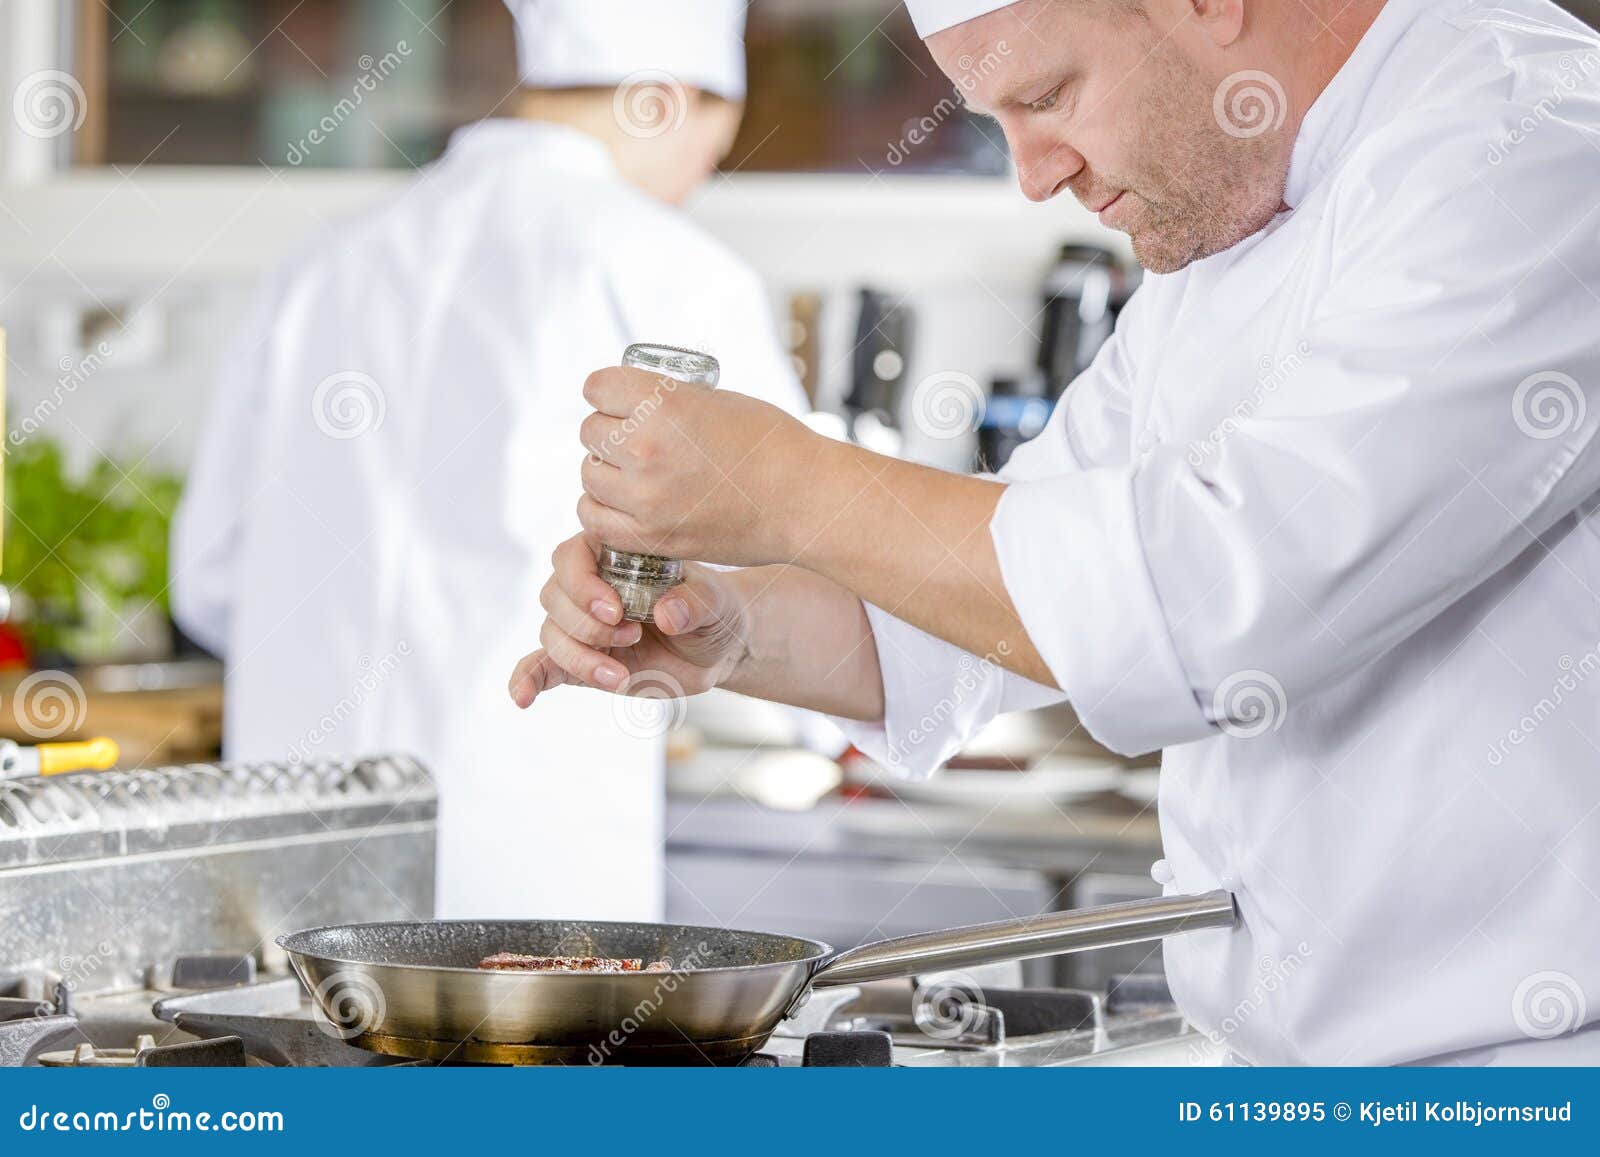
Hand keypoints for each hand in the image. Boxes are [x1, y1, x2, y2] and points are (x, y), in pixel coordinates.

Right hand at [508, 533, 748, 707]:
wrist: (717, 650)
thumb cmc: (713, 611)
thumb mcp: (716, 603)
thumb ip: (696, 602)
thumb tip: (667, 614)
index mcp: (613, 557)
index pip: (571, 557)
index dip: (583, 584)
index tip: (616, 610)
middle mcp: (589, 588)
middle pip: (553, 597)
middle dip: (586, 624)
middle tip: (631, 636)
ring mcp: (582, 626)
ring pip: (552, 634)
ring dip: (580, 658)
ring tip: (620, 676)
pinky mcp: (581, 661)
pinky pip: (542, 666)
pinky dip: (527, 679)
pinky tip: (521, 697)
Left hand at [577, 367, 832, 566]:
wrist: (804, 499)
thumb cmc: (770, 445)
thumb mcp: (715, 400)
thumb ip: (665, 401)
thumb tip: (626, 407)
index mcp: (663, 403)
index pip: (595, 387)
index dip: (609, 393)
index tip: (623, 403)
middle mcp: (646, 448)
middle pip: (590, 432)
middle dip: (612, 433)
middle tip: (641, 443)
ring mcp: (645, 497)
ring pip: (589, 475)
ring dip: (608, 472)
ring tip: (639, 475)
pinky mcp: (651, 536)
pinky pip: (593, 518)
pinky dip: (605, 510)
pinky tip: (628, 505)